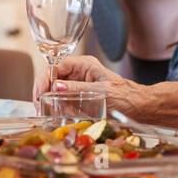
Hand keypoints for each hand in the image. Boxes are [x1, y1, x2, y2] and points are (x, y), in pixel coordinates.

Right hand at [43, 55, 177, 128]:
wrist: (139, 108)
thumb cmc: (125, 97)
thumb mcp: (99, 92)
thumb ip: (76, 89)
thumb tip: (55, 86)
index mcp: (84, 64)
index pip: (56, 66)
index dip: (44, 78)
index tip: (39, 94)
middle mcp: (80, 72)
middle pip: (53, 76)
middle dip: (44, 89)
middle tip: (39, 105)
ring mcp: (80, 83)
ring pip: (56, 88)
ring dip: (49, 98)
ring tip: (44, 110)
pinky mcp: (81, 96)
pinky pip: (64, 98)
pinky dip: (58, 106)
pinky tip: (56, 113)